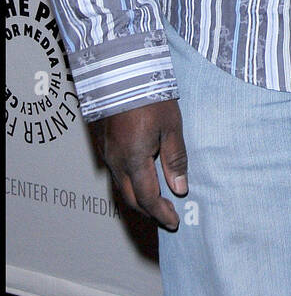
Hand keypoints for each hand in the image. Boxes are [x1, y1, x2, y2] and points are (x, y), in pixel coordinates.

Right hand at [92, 100, 188, 229]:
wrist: (122, 73)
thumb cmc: (150, 97)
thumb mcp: (171, 127)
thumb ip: (175, 159)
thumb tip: (180, 188)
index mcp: (134, 160)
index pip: (147, 198)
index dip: (161, 213)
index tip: (174, 222)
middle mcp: (116, 162)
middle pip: (131, 198)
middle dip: (149, 211)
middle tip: (167, 216)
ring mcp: (108, 154)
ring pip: (121, 187)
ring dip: (138, 198)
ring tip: (157, 202)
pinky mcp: (105, 145)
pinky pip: (116, 173)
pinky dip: (130, 184)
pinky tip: (142, 179)